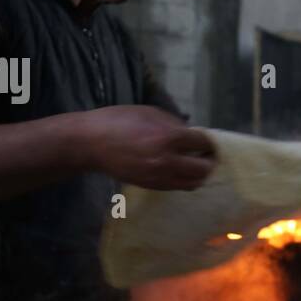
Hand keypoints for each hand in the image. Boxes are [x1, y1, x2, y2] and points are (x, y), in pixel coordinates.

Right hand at [77, 105, 214, 189]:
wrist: (91, 143)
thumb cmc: (119, 120)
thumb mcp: (150, 113)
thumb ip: (175, 124)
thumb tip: (192, 134)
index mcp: (168, 138)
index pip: (203, 143)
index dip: (209, 141)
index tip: (208, 139)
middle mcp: (167, 161)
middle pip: (205, 168)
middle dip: (209, 160)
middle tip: (206, 153)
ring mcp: (160, 177)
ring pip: (194, 182)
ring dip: (199, 173)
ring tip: (195, 163)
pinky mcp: (152, 186)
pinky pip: (179, 187)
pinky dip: (186, 179)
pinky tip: (181, 169)